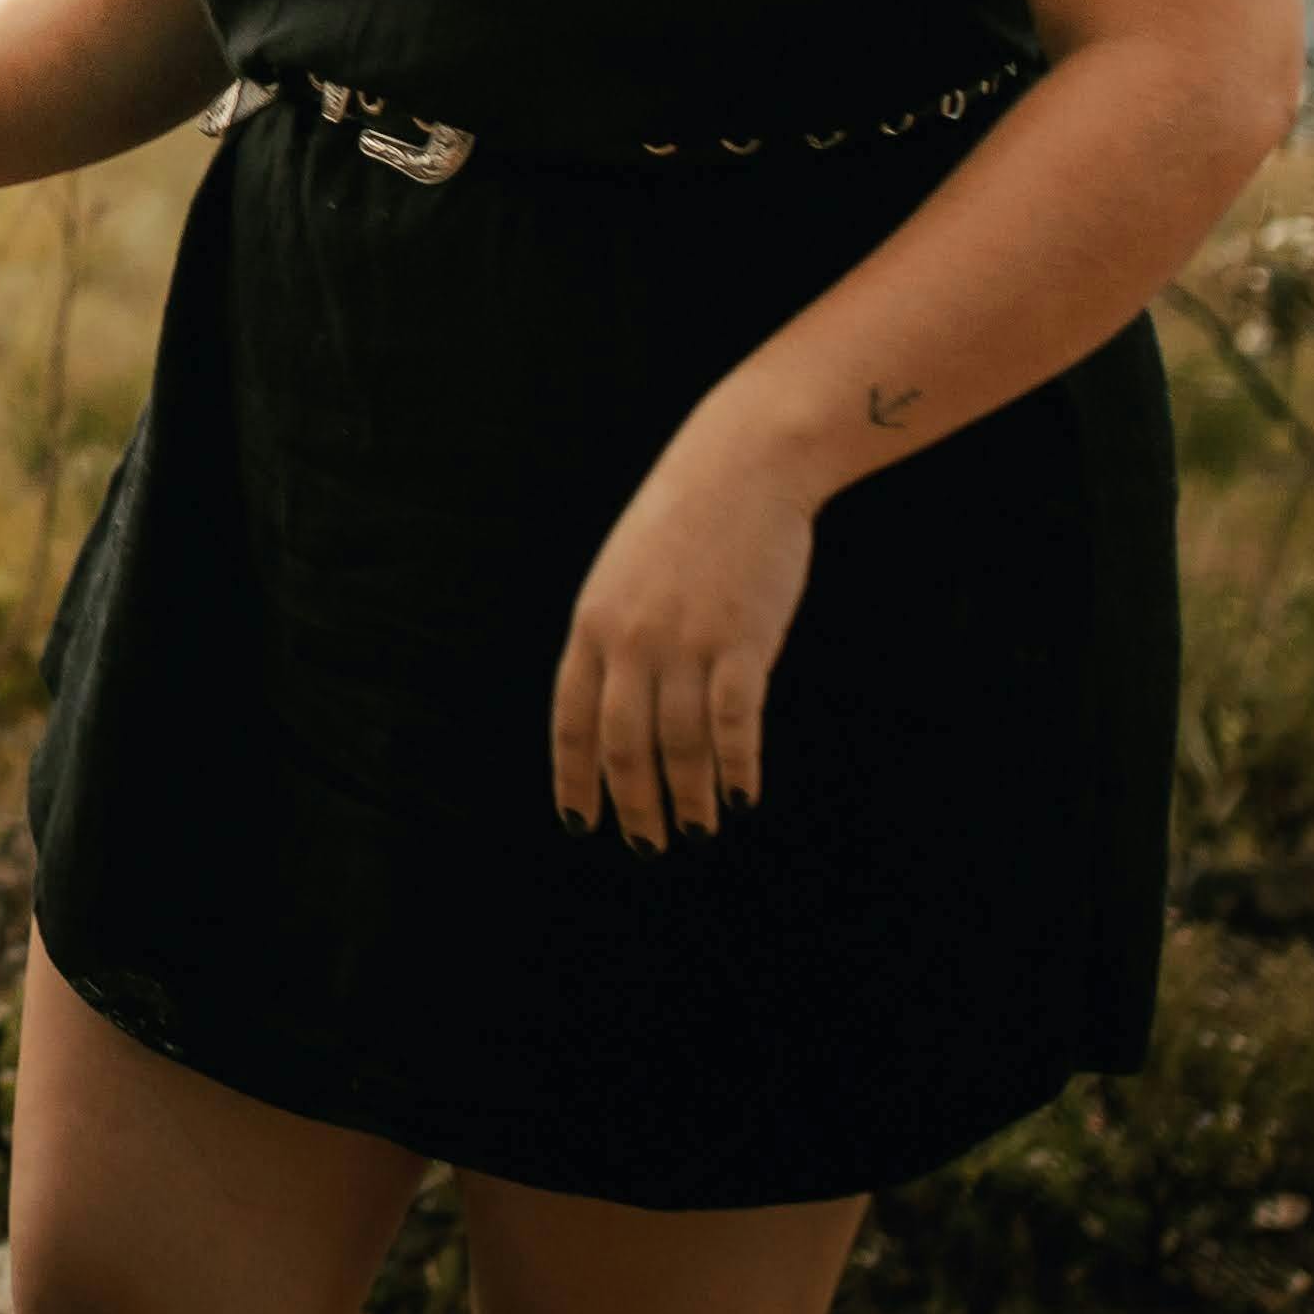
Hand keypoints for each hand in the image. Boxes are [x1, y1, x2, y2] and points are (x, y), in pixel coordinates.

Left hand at [548, 437, 818, 847]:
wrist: (742, 467)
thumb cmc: (683, 522)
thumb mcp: (622, 576)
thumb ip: (614, 639)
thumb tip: (618, 709)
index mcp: (591, 624)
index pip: (569, 722)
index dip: (575, 780)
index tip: (581, 824)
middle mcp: (631, 641)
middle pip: (622, 746)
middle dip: (633, 805)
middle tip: (648, 846)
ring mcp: (686, 642)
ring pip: (679, 746)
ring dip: (689, 799)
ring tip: (699, 830)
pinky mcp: (742, 641)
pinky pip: (735, 725)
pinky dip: (738, 770)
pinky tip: (744, 798)